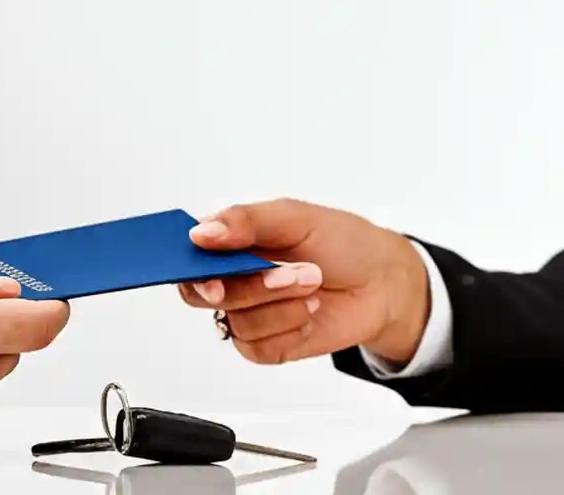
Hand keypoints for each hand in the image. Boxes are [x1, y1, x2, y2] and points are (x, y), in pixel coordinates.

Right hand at [178, 199, 428, 365]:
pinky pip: (257, 345)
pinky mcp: (266, 344)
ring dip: (279, 302)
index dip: (181, 263)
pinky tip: (309, 311)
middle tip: (280, 272)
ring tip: (311, 283)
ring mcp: (248, 313)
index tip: (203, 268)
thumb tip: (201, 232)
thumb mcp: (295, 217)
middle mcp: (233, 278)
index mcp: (230, 241)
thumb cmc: (342, 242)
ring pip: (235, 320)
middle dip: (244, 286)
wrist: (382, 282)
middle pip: (200, 292)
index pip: (184, 254)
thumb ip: (245, 221)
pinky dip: (288, 325)